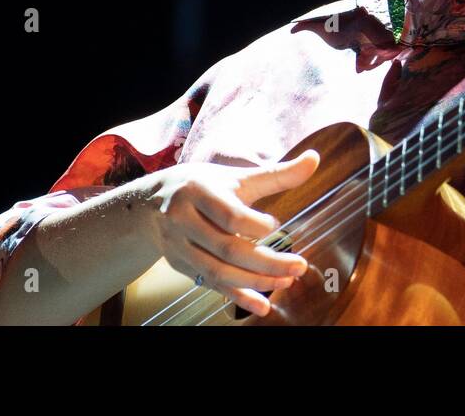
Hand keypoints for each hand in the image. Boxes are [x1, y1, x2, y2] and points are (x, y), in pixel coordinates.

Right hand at [141, 151, 319, 317]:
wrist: (150, 203)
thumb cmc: (202, 185)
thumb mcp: (235, 176)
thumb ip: (276, 173)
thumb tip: (314, 159)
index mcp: (198, 191)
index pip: (228, 214)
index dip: (254, 224)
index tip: (276, 225)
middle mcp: (184, 219)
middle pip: (227, 247)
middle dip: (265, 262)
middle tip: (298, 266)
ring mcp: (180, 246)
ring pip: (218, 271)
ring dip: (255, 282)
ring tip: (286, 282)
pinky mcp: (181, 266)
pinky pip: (211, 285)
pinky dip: (238, 297)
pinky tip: (262, 305)